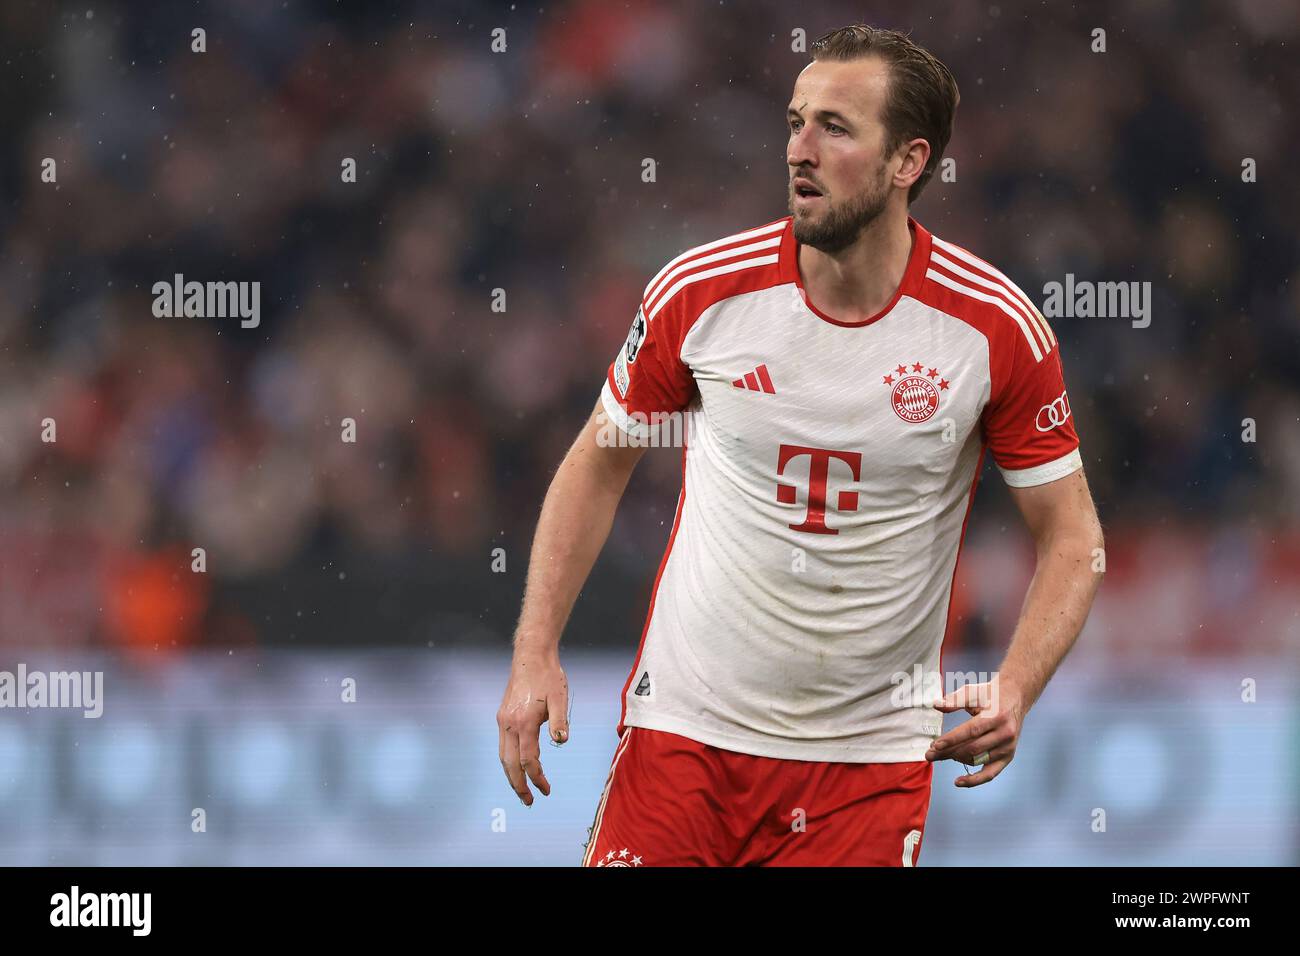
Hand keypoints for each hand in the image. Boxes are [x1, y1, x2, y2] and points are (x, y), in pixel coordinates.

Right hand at [497, 648, 569, 805]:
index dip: (537, 777)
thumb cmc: (549, 676)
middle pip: (510, 764)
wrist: (531, 656)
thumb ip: (560, 721)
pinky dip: (508, 760)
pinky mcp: (502, 716)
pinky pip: (503, 745)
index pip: (529, 760)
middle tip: (529, 802)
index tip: (546, 790)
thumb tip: (562, 742)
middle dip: (519, 785)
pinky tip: (517, 766)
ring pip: (503, 756)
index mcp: (524, 722)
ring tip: (521, 789)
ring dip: (511, 775)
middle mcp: (509, 723)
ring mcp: (503, 720)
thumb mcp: (560, 698)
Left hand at [924, 676, 1026, 786]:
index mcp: (997, 716)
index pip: (971, 731)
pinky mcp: (1008, 756)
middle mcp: (1004, 734)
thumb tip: (936, 705)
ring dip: (957, 760)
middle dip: (949, 752)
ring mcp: (1008, 747)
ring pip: (979, 760)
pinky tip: (958, 782)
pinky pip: (991, 773)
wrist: (1015, 698)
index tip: (935, 745)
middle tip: (929, 754)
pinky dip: (975, 780)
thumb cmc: (990, 694)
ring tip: (939, 757)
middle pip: (973, 748)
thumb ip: (954, 699)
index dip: (953, 739)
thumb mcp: (973, 691)